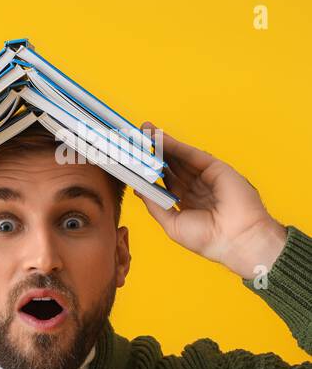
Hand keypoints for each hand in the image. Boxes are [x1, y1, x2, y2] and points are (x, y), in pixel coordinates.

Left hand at [135, 122, 286, 278]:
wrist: (235, 238)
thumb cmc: (207, 238)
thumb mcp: (171, 223)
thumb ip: (155, 205)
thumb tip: (139, 189)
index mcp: (188, 202)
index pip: (166, 181)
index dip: (150, 170)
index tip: (133, 160)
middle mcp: (197, 187)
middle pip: (171, 165)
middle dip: (154, 152)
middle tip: (135, 138)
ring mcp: (207, 177)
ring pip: (180, 157)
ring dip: (162, 143)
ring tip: (144, 130)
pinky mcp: (216, 168)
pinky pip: (191, 154)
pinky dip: (174, 145)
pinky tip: (159, 138)